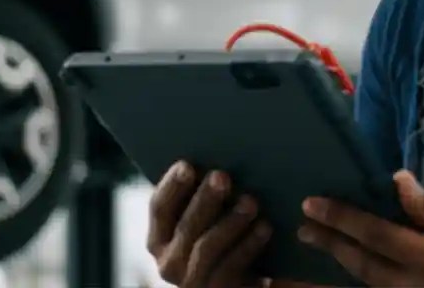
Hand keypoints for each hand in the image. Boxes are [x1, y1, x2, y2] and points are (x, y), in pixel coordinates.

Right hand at [147, 161, 273, 287]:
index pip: (158, 208)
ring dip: (230, 221)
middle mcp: (168, 264)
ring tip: (251, 201)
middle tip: (223, 176)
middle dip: (204, 199)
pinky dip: (249, 244)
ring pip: (207, 247)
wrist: (244, 280)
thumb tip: (215, 149)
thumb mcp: (206, 218)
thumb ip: (202, 195)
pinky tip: (265, 227)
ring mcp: (192, 282)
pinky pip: (232, 267)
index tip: (188, 164)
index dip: (172, 185)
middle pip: (185, 226)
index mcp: (159, 238)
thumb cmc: (224, 235)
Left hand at [297, 170, 423, 287]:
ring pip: (365, 281)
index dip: (341, 217)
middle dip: (329, 241)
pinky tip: (349, 262)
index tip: (313, 203)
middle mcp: (412, 287)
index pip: (374, 234)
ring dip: (339, 259)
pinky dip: (360, 276)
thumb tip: (398, 181)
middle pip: (359, 263)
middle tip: (303, 224)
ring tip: (318, 240)